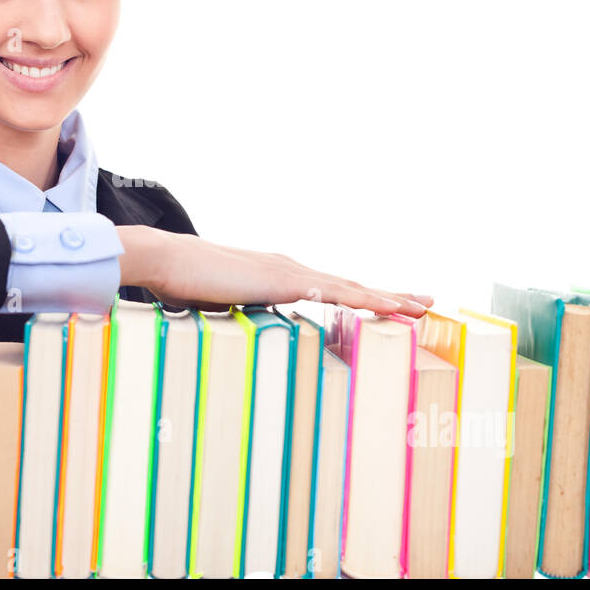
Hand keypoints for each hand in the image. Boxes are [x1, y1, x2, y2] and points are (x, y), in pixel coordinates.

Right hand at [116, 226, 430, 316]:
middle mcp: (291, 268)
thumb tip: (238, 329)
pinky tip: (392, 308)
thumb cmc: (183, 283)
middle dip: (388, 294)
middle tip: (423, 301)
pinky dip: (369, 300)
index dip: (361, 296)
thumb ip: (237, 313)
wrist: (166, 260)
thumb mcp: (219, 303)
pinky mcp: (287, 280)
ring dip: (389, 297)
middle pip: (350, 284)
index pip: (329, 288)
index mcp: (278, 274)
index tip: (387, 305)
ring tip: (421, 305)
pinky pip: (339, 293)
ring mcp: (292, 271)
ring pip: (353, 287)